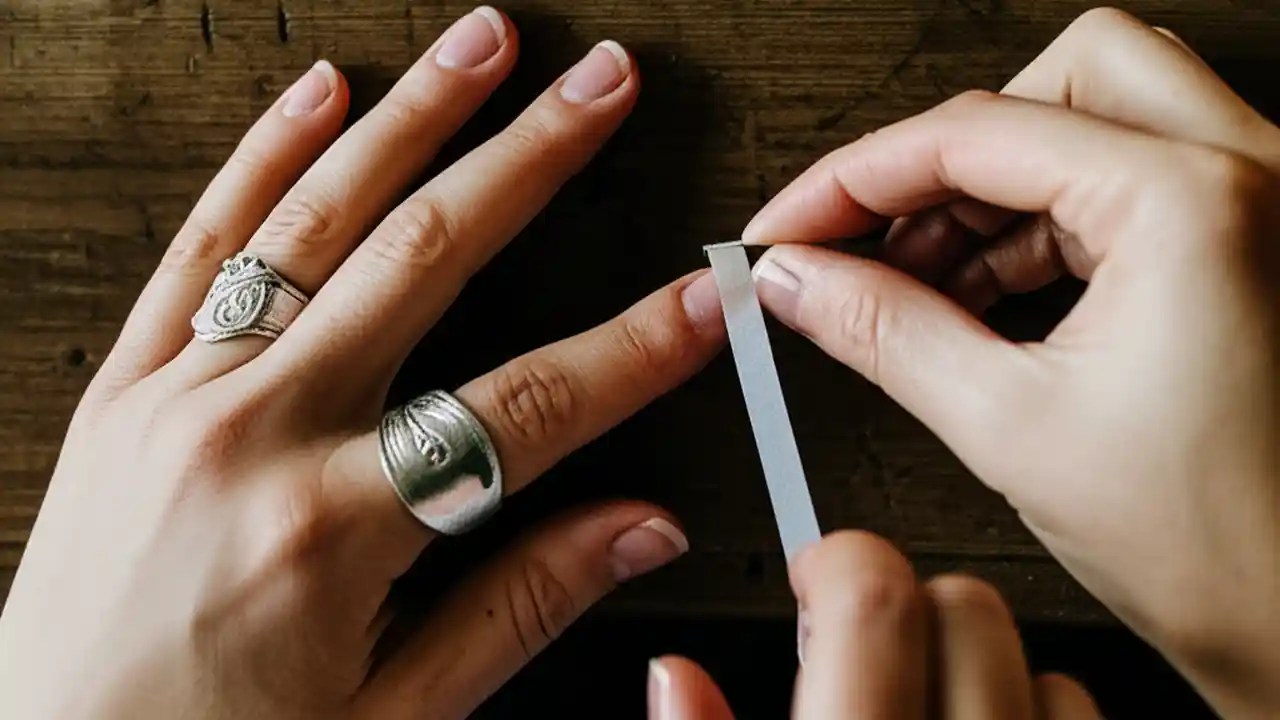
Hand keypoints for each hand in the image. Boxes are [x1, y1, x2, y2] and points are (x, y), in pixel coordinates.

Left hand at [0, 8, 723, 718]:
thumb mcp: (392, 716)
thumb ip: (522, 606)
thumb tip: (636, 530)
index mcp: (329, 530)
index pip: (525, 409)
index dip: (632, 351)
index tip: (699, 302)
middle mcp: (252, 437)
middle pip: (427, 261)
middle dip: (532, 160)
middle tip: (601, 88)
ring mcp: (179, 398)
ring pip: (317, 220)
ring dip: (412, 120)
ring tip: (484, 49)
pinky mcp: (125, 389)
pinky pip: (203, 244)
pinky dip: (266, 156)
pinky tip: (322, 96)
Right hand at [649, 532, 1100, 718]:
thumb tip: (671, 675)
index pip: (871, 598)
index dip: (837, 559)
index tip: (826, 564)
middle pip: (959, 605)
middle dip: (908, 601)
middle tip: (876, 630)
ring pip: (1033, 649)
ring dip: (977, 656)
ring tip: (938, 683)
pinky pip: (1082, 703)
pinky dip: (1043, 696)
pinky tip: (1004, 719)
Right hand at [742, 9, 1279, 717]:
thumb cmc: (1226, 550)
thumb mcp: (1010, 427)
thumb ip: (883, 331)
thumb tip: (799, 280)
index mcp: (1190, 203)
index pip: (975, 134)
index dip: (852, 179)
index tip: (790, 224)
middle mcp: (1247, 177)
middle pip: (1055, 82)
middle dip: (946, 154)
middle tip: (866, 229)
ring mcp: (1258, 207)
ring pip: (1090, 129)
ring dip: (986, 197)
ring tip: (910, 284)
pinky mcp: (1246, 248)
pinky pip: (1123, 188)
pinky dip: (1038, 228)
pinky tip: (976, 298)